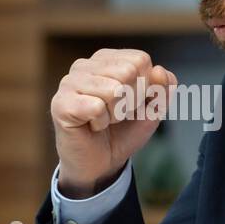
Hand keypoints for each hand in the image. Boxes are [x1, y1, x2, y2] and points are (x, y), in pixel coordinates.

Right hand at [50, 48, 176, 197]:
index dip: (145, 88)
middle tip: (116, 115)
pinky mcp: (60, 104)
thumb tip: (159, 70)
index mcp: (106, 59)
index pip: (141, 60)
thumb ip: (163, 88)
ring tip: (103, 120)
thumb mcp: (153, 109)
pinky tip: (91, 126)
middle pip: (128, 71)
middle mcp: (84, 65)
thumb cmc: (123, 131)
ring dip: (116, 114)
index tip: (132, 104)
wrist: (101, 164)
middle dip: (131, 101)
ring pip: (114, 89)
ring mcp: (69, 83)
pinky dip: (101, 123)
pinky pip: (97, 108)